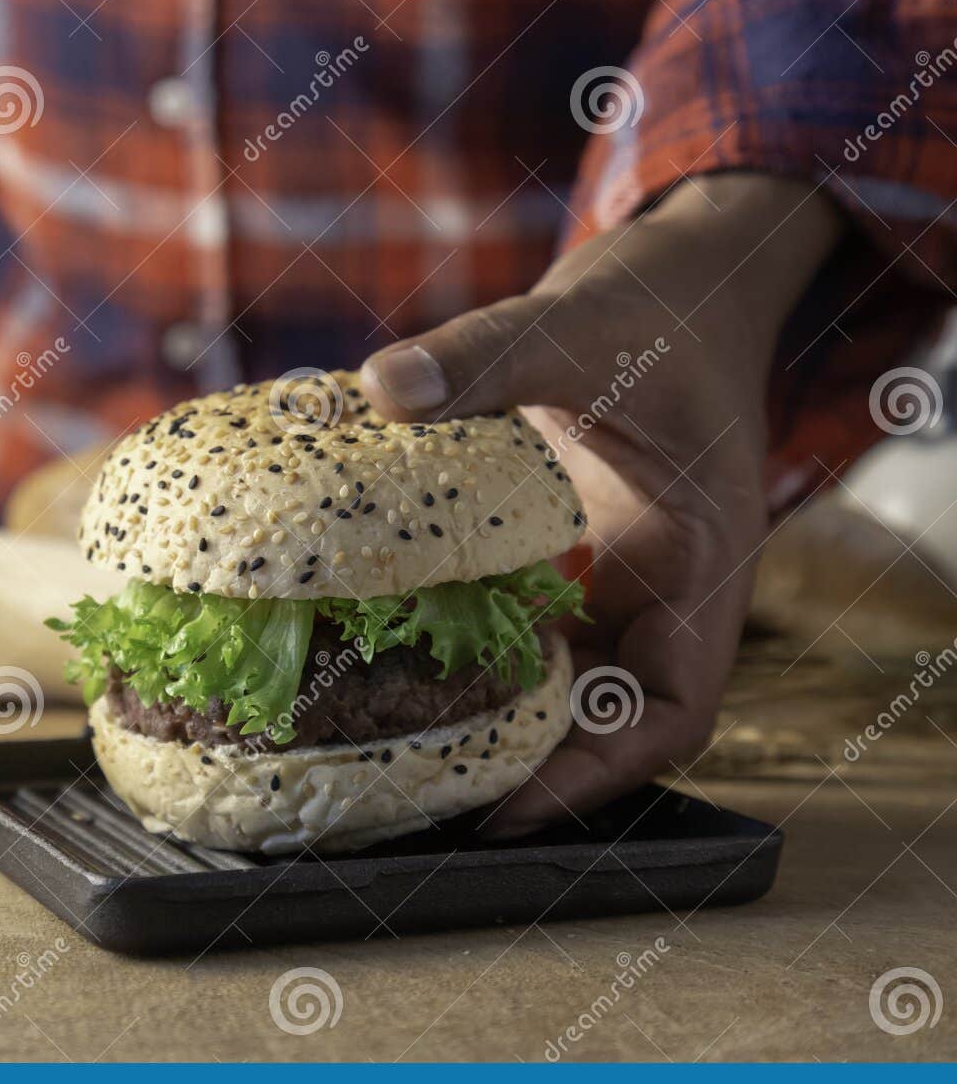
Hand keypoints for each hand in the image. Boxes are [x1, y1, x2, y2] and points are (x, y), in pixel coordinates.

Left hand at [359, 173, 841, 836]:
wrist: (678, 280)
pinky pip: (534, 628)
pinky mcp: (577, 558)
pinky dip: (477, 650)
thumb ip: (488, 353)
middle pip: (609, 716)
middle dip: (528, 762)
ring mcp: (620, 578)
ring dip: (494, 712)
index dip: (599, 772)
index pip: (675, 708)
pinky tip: (398, 653)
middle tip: (421, 788)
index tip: (511, 803)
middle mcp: (664, 588)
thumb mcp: (577, 321)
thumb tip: (383, 390)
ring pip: (566, 680)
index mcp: (701, 559)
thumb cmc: (658, 305)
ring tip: (396, 742)